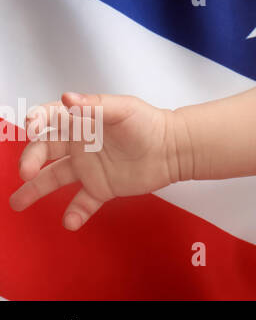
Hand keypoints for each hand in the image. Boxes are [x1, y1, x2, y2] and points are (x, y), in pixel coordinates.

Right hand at [8, 92, 179, 230]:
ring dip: (35, 190)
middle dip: (31, 160)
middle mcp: (80, 146)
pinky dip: (74, 213)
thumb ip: (95, 105)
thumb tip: (66, 98)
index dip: (37, 120)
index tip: (30, 125)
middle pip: (45, 151)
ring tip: (17, 203)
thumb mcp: (124, 109)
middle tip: (25, 172)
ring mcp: (88, 168)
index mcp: (83, 122)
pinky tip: (70, 221)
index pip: (51, 119)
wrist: (174, 149)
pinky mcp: (100, 188)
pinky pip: (82, 202)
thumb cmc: (150, 123)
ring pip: (54, 179)